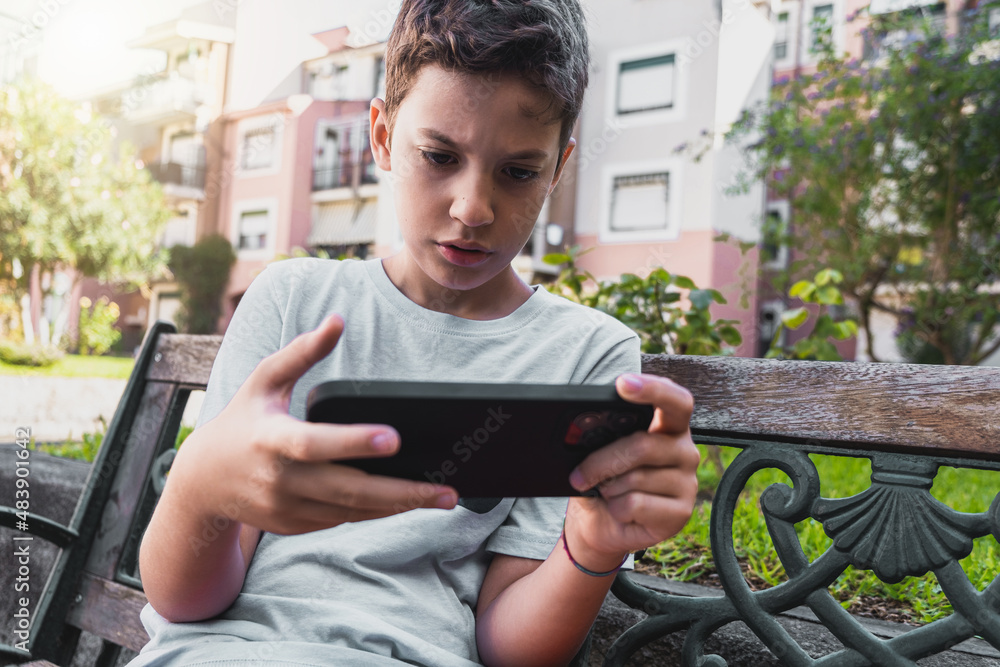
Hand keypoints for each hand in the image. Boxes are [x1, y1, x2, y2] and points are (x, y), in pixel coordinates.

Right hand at [170, 314, 458, 535]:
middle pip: (348, 490)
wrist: (203, 482)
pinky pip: (343, 519)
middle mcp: (280, 479)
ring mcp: (288, 508)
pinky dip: (377, 512)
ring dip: (399, 505)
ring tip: (443, 496)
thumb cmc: (242, 420)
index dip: (354, 442)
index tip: (395, 438)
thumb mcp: (264, 380)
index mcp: (271, 439)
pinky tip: (409, 501)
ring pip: (353, 510)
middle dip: (402, 491)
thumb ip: (302, 352)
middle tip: (446, 490)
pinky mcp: (296, 525)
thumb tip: (337, 320)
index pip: (316, 443)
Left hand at [562, 373, 699, 571]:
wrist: (601, 524)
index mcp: (669, 427)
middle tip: (579, 474)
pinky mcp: (680, 512)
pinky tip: (620, 511)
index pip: (675, 400)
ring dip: (608, 488)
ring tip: (607, 493)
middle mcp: (684, 451)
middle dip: (602, 461)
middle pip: (642, 445)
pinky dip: (616, 508)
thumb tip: (581, 429)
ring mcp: (686, 482)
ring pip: (635, 478)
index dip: (653, 389)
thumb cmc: (604, 480)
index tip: (623, 383)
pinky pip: (636, 504)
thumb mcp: (600, 451)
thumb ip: (603, 435)